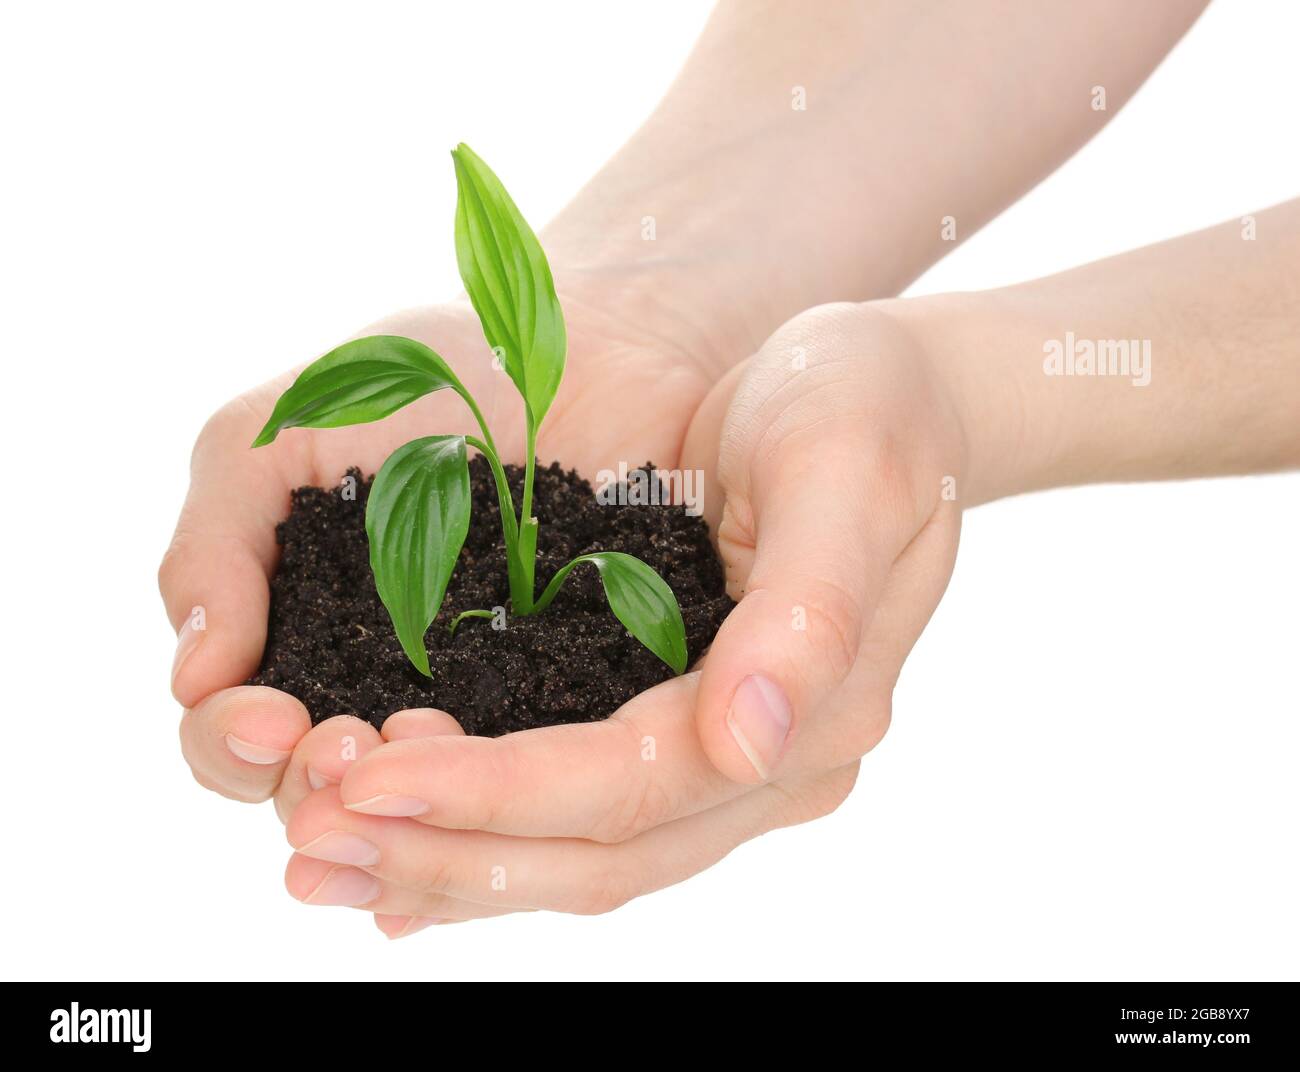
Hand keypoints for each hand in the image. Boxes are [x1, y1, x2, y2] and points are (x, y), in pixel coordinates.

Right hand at [159, 288, 719, 805]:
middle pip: (326, 798)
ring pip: (428, 812)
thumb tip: (191, 678)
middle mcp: (390, 690)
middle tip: (344, 745)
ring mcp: (491, 707)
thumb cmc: (424, 378)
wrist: (580, 337)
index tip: (272, 715)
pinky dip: (508, 802)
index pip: (241, 742)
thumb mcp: (284, 436)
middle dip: (316, 788)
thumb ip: (216, 539)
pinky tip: (494, 800)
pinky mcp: (591, 704)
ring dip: (402, 815)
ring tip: (413, 748)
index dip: (233, 746)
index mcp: (307, 642)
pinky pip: (544, 781)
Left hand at [280, 303, 965, 932]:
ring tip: (320, 855)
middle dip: (446, 853)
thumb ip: (810, 610)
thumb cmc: (860, 406)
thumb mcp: (845, 472)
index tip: (368, 776)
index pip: (634, 787)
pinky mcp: (685, 736)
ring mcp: (730, 764)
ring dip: (446, 865)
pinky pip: (580, 820)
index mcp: (813, 712)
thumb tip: (749, 743)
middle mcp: (768, 765)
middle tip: (308, 840)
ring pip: (579, 858)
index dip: (499, 793)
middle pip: (594, 855)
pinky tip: (401, 857)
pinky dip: (486, 844)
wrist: (877, 394)